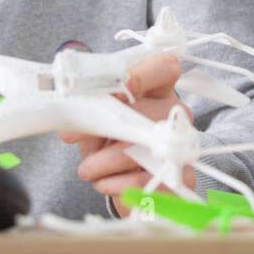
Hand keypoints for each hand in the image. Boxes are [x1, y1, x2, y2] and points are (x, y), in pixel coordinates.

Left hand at [58, 52, 195, 215]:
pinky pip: (148, 180)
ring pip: (145, 149)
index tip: (114, 93)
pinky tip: (104, 181)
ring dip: (105, 162)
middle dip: (106, 128)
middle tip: (72, 136)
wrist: (112, 171)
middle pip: (149, 113)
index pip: (163, 68)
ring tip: (88, 168)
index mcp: (157, 85)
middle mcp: (174, 110)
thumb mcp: (93, 115)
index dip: (141, 77)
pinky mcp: (182, 175)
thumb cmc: (105, 135)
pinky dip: (118, 184)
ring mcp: (181, 142)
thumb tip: (73, 121)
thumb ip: (88, 109)